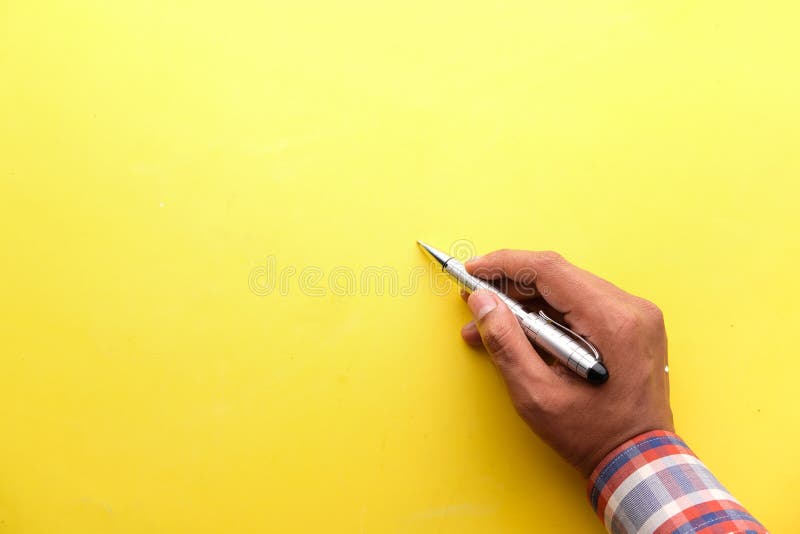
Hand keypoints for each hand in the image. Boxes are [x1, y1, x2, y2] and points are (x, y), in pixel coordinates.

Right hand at [460, 250, 673, 476]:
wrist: (639, 460)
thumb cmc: (593, 436)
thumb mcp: (537, 395)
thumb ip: (506, 343)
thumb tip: (482, 302)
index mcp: (611, 321)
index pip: (549, 270)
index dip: (505, 265)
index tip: (473, 269)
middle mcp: (630, 309)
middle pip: (558, 275)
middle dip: (511, 284)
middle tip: (474, 299)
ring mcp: (636, 315)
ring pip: (568, 287)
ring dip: (527, 301)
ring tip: (491, 323)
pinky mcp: (632, 324)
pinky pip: (583, 302)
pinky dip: (549, 312)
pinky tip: (523, 330)